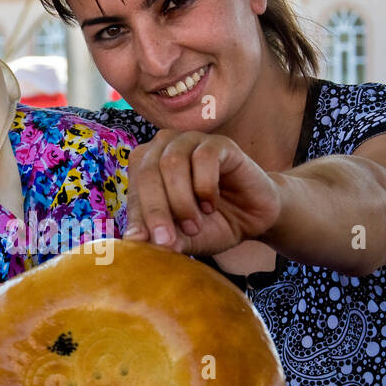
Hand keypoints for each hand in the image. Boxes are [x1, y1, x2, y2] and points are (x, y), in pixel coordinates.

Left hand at [124, 129, 281, 255]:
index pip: (133, 191)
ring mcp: (191, 141)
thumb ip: (160, 237)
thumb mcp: (183, 238)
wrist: (252, 218)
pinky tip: (212, 205)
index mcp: (146, 167)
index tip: (141, 244)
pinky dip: (205, 187)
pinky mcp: (219, 143)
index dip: (137, 219)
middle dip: (155, 211)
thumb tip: (135, 242)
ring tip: (194, 225)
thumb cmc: (212, 224)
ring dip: (182, 201)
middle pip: (147, 173)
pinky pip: (204, 158)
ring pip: (171, 163)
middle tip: (166, 241)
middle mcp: (164, 148)